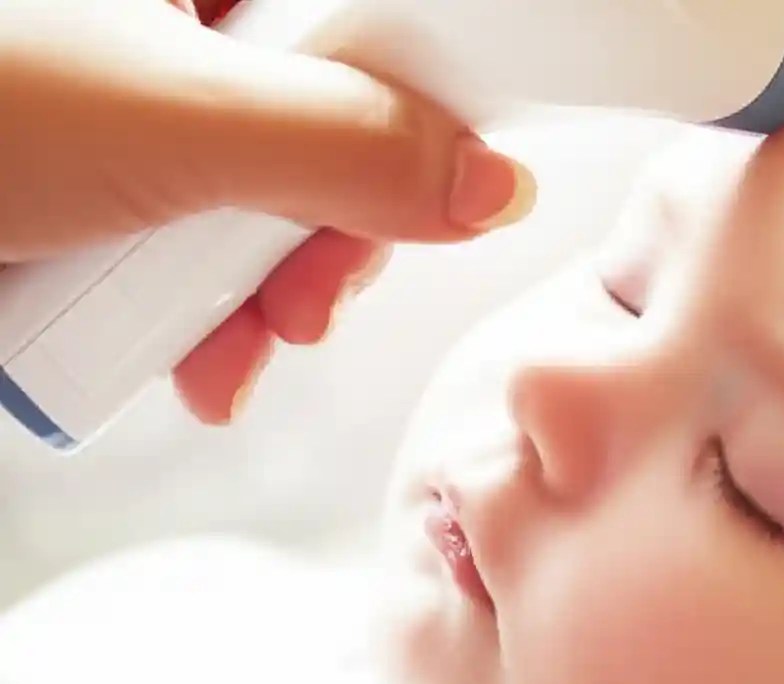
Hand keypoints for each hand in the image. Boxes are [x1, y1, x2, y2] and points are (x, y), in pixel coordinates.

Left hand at [0, 0, 535, 423]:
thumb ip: (343, 145)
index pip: (360, 18)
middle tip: (309, 293)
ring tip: (234, 348)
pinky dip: (209, 311)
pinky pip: (199, 237)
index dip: (415, 91)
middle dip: (326, 230)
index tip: (450, 172)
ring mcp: (133, 100)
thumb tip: (486, 182)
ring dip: (267, 293)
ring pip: (262, 190)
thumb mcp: (160, 123)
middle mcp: (168, 23)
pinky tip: (198, 357)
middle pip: (322, 114)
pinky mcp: (105, 181)